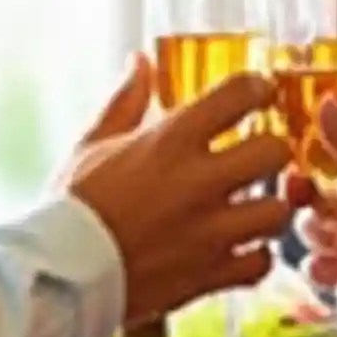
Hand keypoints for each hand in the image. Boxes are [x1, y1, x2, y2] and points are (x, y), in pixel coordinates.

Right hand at [66, 53, 292, 321]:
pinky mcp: (209, 275)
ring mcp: (208, 231)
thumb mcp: (91, 143)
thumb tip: (139, 60)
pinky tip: (240, 249)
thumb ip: (125, 101)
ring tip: (252, 207)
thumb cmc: (70, 206)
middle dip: (271, 150)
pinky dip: (256, 257)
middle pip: (275, 151)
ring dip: (269, 208)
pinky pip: (262, 263)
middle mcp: (197, 182)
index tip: (257, 94)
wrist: (58, 276)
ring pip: (279, 211)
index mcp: (169, 141)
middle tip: (258, 156)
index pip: (240, 94)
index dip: (256, 88)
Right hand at [292, 78, 336, 298]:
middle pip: (321, 176)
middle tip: (295, 193)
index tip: (286, 133)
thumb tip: (323, 101)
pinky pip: (322, 259)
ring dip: (312, 228)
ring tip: (325, 240)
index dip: (316, 129)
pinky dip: (320, 264)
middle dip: (304, 187)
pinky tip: (332, 271)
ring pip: (316, 218)